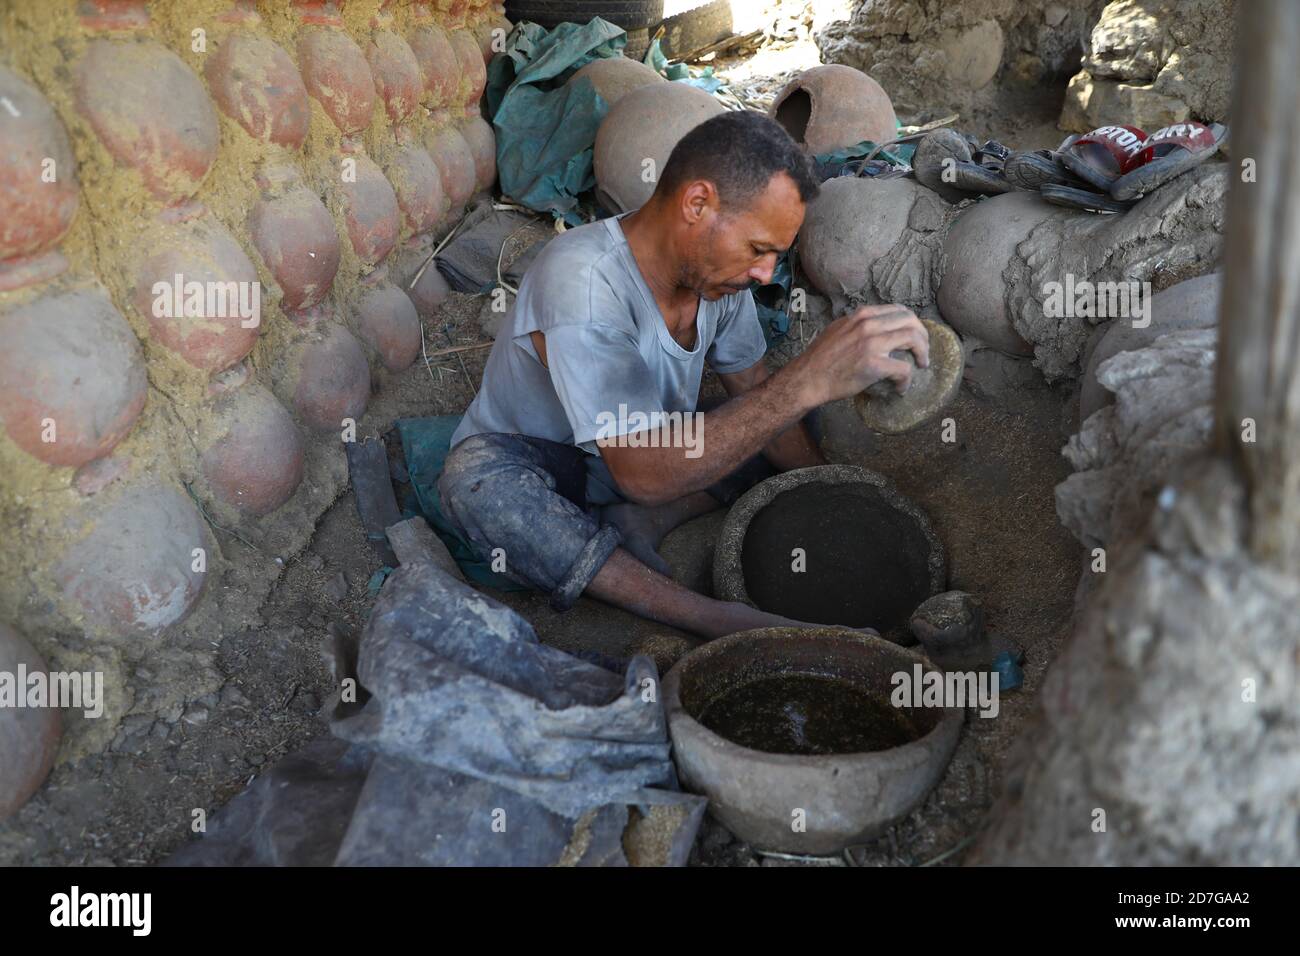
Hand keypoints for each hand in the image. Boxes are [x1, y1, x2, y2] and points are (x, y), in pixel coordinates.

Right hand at [793, 304, 929, 405]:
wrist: (808, 378)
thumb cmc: (821, 358)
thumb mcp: (839, 329)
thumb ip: (859, 325)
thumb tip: (876, 327)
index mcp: (862, 315)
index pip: (899, 310)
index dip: (913, 323)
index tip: (915, 336)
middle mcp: (868, 324)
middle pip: (911, 321)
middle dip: (923, 337)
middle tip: (923, 352)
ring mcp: (872, 344)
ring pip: (913, 339)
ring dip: (922, 353)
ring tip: (921, 365)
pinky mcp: (873, 365)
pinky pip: (903, 369)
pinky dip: (907, 380)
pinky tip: (901, 388)